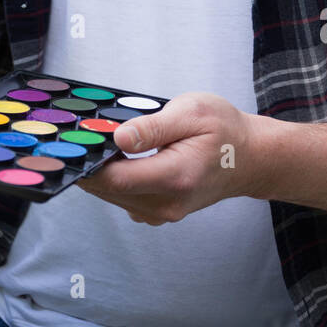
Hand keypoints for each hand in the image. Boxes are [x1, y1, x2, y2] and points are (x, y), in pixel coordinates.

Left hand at [76, 92, 273, 224]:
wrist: (251, 158)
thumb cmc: (225, 131)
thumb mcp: (192, 113)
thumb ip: (153, 127)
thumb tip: (118, 137)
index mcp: (175, 177)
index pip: (117, 179)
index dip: (89, 163)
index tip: (75, 142)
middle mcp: (167, 204)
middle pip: (110, 190)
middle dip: (90, 165)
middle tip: (79, 137)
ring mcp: (163, 213)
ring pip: (114, 197)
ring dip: (101, 173)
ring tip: (97, 144)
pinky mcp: (160, 213)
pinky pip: (125, 200)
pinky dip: (114, 181)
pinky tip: (116, 159)